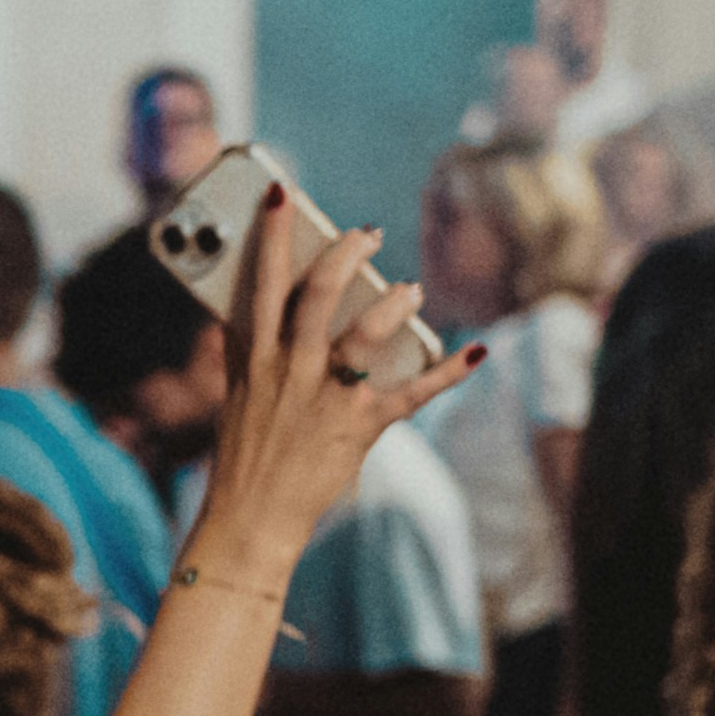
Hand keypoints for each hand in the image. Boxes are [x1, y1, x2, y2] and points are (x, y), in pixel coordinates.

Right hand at [182, 202, 481, 588]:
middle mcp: (291, 370)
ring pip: (364, 335)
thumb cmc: (244, 456)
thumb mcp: (238, 394)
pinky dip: (448, 371)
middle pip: (318, 295)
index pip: (262, 282)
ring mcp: (328, 398)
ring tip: (410, 289)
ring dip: (392, 304)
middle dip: (345, 255)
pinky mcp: (361, 428)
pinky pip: (412, 393)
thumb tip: (242, 311)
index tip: (283, 195)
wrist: (250, 520)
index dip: (275, 234)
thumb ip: (245, 350)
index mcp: (256, 357)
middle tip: (366, 235)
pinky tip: (476, 349)